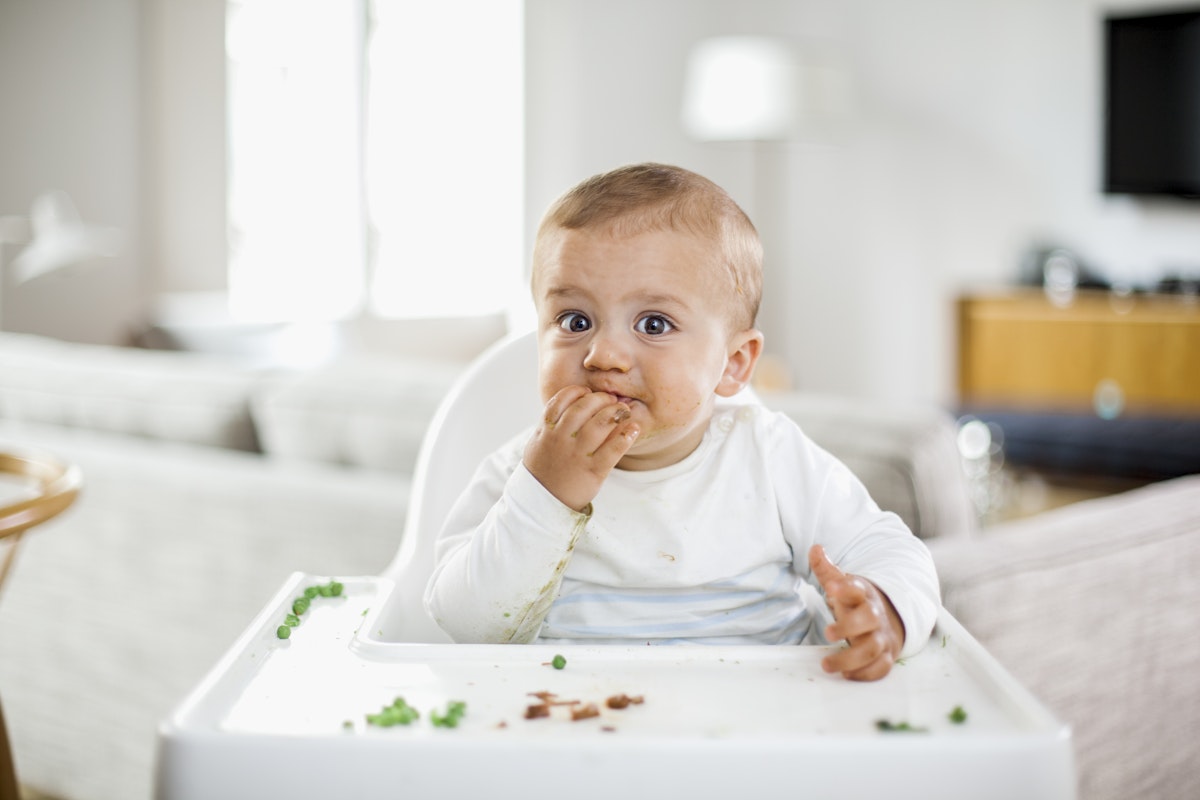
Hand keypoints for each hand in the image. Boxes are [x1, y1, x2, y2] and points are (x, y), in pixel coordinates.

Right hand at [523, 386, 639, 511]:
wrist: (543, 501)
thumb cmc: (544, 467)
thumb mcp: (539, 441)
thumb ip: (553, 421)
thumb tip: (575, 401)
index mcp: (547, 430)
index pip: (562, 399)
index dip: (578, 391)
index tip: (587, 392)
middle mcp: (561, 439)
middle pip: (584, 407)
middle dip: (601, 398)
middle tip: (610, 400)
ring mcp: (577, 455)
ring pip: (600, 423)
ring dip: (615, 412)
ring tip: (623, 411)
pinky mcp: (593, 471)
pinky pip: (613, 449)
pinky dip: (626, 436)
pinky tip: (633, 429)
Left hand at [808, 544, 904, 680]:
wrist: (889, 620)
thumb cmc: (857, 603)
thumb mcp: (843, 584)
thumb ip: (827, 570)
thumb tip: (815, 549)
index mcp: (862, 595)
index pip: (856, 588)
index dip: (845, 587)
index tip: (830, 587)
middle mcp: (874, 616)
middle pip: (869, 619)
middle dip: (849, 626)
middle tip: (827, 632)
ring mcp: (881, 637)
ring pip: (873, 649)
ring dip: (850, 659)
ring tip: (826, 664)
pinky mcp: (885, 657)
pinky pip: (880, 668)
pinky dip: (864, 674)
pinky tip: (846, 675)